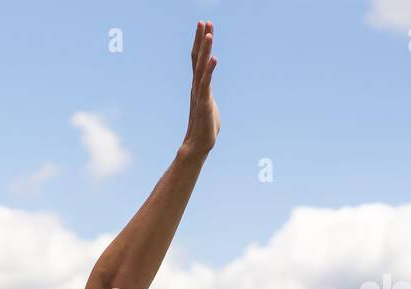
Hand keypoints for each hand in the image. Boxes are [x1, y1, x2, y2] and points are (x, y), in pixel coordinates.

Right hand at [181, 21, 219, 155]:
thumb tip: (208, 97)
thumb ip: (209, 97)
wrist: (198, 145)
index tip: (203, 26)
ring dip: (205, 50)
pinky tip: (214, 59)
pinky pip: (206, 84)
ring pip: (201, 68)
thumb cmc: (206, 128)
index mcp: (199, 85)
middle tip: (204, 22)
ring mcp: (199, 94)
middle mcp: (197, 86)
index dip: (200, 43)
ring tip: (209, 34)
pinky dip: (209, 71)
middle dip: (201, 39)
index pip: (198, 60)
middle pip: (197, 58)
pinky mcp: (203, 103)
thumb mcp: (209, 107)